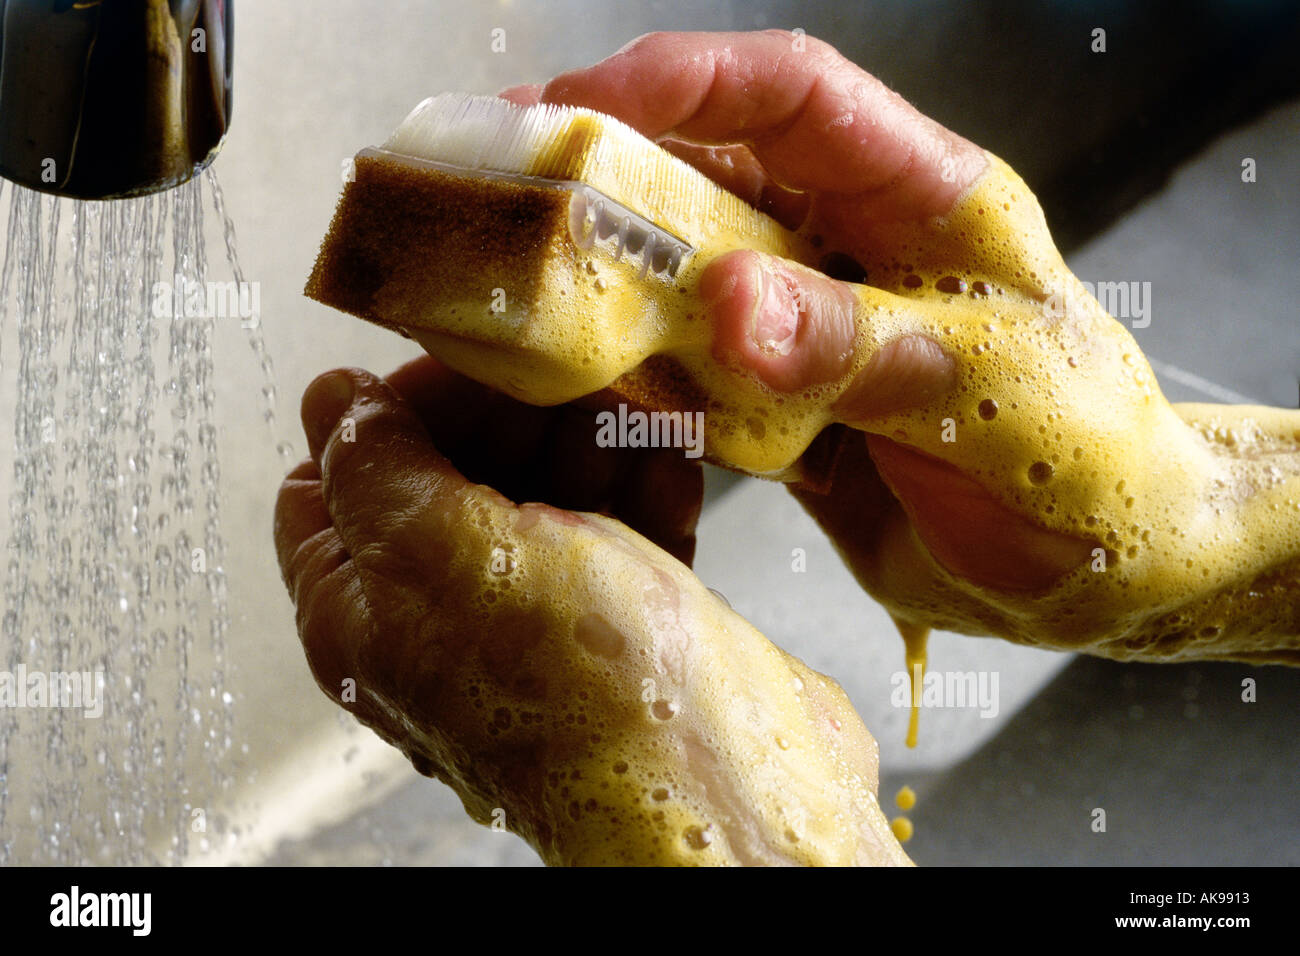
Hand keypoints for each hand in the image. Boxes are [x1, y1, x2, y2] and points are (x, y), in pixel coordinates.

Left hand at [274, 357, 910, 864]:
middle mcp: (439, 619)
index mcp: (365, 612)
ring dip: (589, 445)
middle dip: (509, 420)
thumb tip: (330, 402)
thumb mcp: (447, 551)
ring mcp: (533, 622)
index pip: (337, 478)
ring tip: (633, 422)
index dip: (393, 412)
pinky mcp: (616, 621)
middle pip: (447, 473)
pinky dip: (643, 490)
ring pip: (541, 493)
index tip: (462, 372)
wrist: (730, 783)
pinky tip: (670, 468)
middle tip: (565, 389)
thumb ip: (376, 466)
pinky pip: (617, 528)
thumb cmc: (584, 696)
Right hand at [531, 31, 1299, 659]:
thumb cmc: (1089, 464)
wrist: (1099, 576)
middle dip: (607, 172)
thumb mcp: (994, 392)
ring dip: (606, 277)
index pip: (796, 96)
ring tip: (516, 284)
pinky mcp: (781, 405)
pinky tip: (588, 377)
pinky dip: (636, 372)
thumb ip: (859, 347)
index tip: (582, 98)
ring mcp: (810, 327)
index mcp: (925, 201)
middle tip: (502, 184)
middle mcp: (853, 248)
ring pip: (683, 273)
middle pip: (711, 175)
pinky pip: (689, 370)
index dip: (688, 83)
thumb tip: (726, 305)